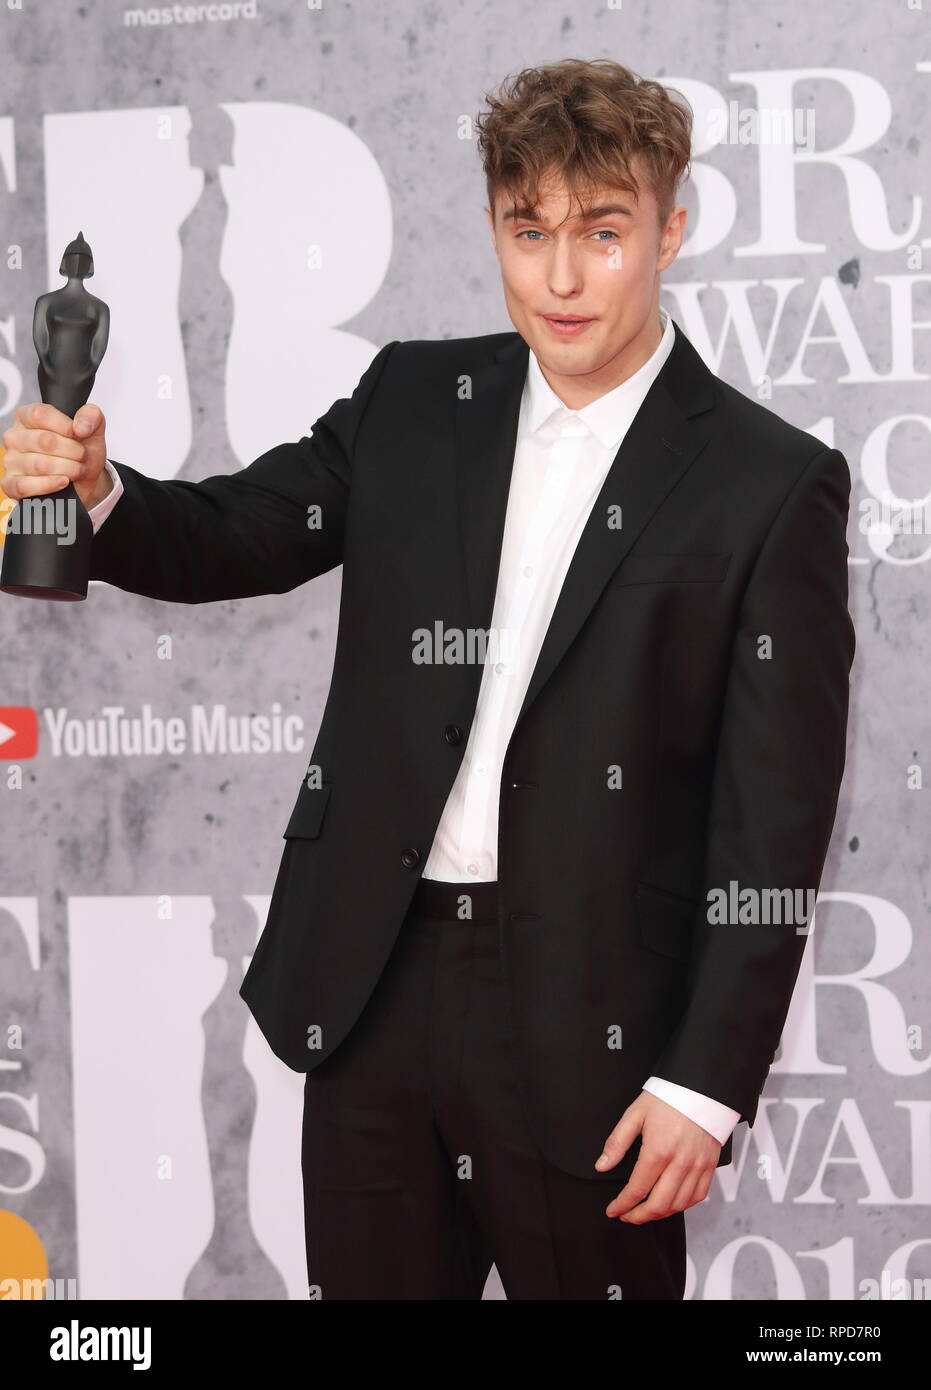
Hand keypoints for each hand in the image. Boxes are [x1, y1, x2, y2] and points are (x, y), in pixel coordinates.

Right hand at [1, 401, 108, 509]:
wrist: (84, 480)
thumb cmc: (81, 451)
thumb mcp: (93, 429)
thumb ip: (91, 416)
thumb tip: (81, 426)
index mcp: (27, 417)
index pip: (41, 415)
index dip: (66, 426)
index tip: (79, 434)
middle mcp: (14, 437)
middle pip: (44, 441)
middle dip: (73, 451)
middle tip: (81, 455)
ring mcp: (10, 461)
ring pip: (40, 465)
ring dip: (68, 469)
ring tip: (76, 469)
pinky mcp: (11, 484)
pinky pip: (26, 486)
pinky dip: (50, 485)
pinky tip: (63, 481)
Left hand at [596, 1090, 719, 1222]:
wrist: (701, 1088)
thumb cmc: (667, 1098)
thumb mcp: (635, 1114)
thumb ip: (617, 1142)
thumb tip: (602, 1166)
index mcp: (658, 1151)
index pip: (637, 1189)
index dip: (622, 1205)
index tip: (612, 1210)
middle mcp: (680, 1163)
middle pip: (658, 1205)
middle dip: (638, 1216)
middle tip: (626, 1215)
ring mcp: (697, 1167)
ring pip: (678, 1205)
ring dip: (659, 1214)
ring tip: (644, 1211)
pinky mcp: (709, 1166)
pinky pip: (697, 1196)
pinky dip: (682, 1206)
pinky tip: (669, 1204)